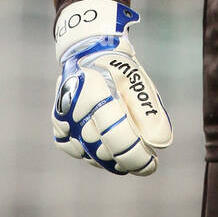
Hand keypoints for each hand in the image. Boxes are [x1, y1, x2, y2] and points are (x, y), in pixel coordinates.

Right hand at [52, 0, 172, 175]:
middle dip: (126, 159)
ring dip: (110, 158)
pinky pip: (73, 149)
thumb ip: (149, 111)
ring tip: (126, 152)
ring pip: (88, 153)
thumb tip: (159, 143)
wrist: (89, 53)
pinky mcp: (58, 122)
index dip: (137, 158)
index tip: (151, 164)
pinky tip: (105, 148)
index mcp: (96, 91)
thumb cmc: (120, 70)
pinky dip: (91, 153)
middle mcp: (74, 106)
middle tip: (142, 158)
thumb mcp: (139, 82)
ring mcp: (63, 115)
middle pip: (102, 150)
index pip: (118, 138)